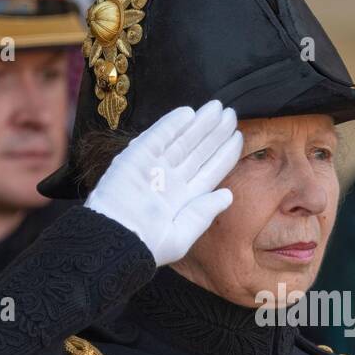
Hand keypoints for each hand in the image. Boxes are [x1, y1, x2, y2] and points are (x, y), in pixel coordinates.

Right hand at [84, 100, 240, 265]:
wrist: (116, 240)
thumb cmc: (148, 246)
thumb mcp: (183, 235)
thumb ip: (205, 213)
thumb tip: (228, 195)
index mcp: (185, 198)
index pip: (210, 170)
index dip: (225, 153)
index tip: (238, 137)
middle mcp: (171, 179)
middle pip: (198, 151)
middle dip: (215, 133)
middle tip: (231, 113)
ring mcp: (154, 167)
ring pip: (182, 140)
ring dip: (199, 124)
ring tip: (217, 108)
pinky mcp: (136, 157)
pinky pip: (157, 136)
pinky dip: (172, 124)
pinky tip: (188, 113)